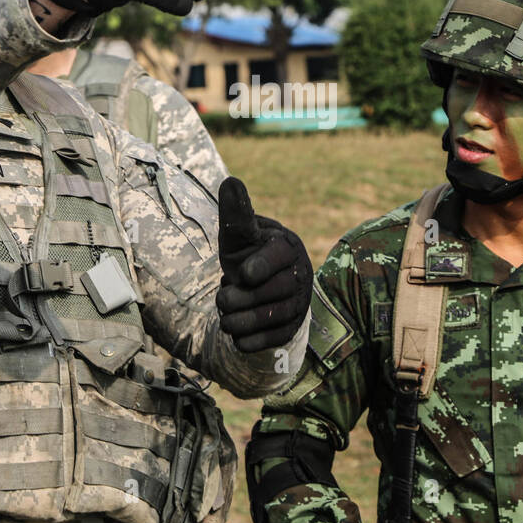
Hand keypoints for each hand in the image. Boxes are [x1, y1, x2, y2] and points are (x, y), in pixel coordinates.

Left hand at [216, 177, 311, 351]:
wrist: (254, 288)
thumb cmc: (246, 255)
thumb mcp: (238, 237)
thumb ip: (236, 215)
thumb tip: (231, 182)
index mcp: (287, 246)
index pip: (281, 255)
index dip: (262, 266)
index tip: (244, 274)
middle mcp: (300, 274)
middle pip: (276, 291)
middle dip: (242, 298)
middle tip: (222, 297)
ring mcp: (299, 302)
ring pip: (274, 318)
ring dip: (241, 320)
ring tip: (225, 314)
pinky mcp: (292, 327)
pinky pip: (274, 339)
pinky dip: (250, 340)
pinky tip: (237, 334)